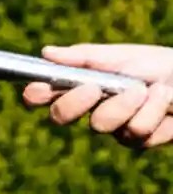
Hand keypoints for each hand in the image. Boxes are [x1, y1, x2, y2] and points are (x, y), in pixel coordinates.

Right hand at [24, 44, 172, 147]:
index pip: (43, 94)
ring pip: (100, 125)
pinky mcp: (139, 140)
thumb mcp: (120, 56)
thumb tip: (47, 53)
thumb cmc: (155, 65)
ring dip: (126, 103)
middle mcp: (90, 109)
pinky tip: (164, 98)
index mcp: (79, 85)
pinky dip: (152, 111)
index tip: (38, 89)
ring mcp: (113, 127)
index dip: (34, 95)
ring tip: (148, 87)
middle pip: (60, 116)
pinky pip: (135, 132)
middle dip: (74, 102)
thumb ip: (85, 57)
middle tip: (94, 87)